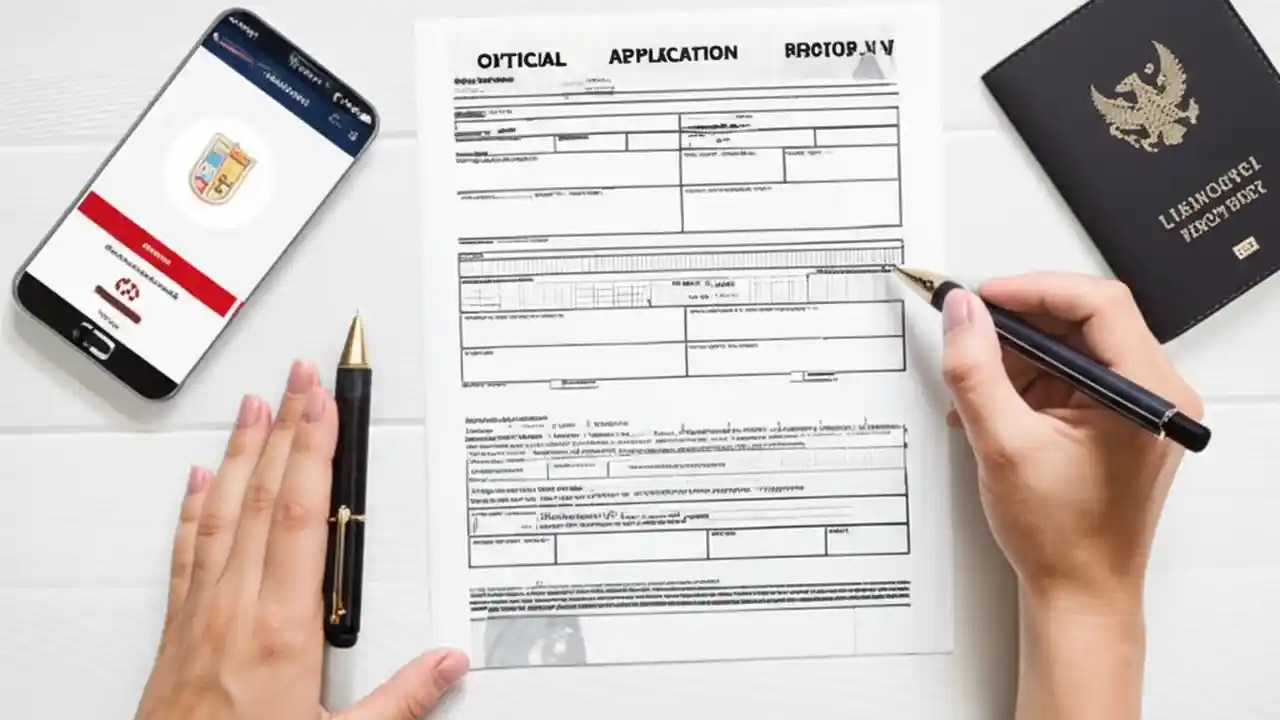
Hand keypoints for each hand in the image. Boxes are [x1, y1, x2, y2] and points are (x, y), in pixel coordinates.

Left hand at [136, 361, 467, 719]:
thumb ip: (399, 700)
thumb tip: (446, 664)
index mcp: (282, 629)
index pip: (300, 516)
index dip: (313, 452)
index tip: (321, 404)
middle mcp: (236, 609)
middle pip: (262, 498)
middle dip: (285, 429)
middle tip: (297, 378)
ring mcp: (201, 614)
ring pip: (222, 513)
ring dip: (241, 453)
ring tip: (253, 406)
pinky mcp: (179, 629)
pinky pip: (187, 550)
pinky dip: (195, 507)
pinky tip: (199, 479)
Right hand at [939, 273, 1201, 718]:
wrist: (1078, 592)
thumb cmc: (1061, 536)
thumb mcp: (1004, 445)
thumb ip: (976, 372)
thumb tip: (961, 314)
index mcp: (1147, 392)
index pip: (1099, 304)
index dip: (1033, 290)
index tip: (983, 298)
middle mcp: (1152, 392)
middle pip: (1084, 321)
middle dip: (1017, 325)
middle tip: (967, 331)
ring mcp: (1134, 406)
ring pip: (1070, 347)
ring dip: (1016, 357)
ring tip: (974, 385)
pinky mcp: (1113, 420)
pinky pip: (1067, 377)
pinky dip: (1025, 382)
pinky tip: (991, 405)